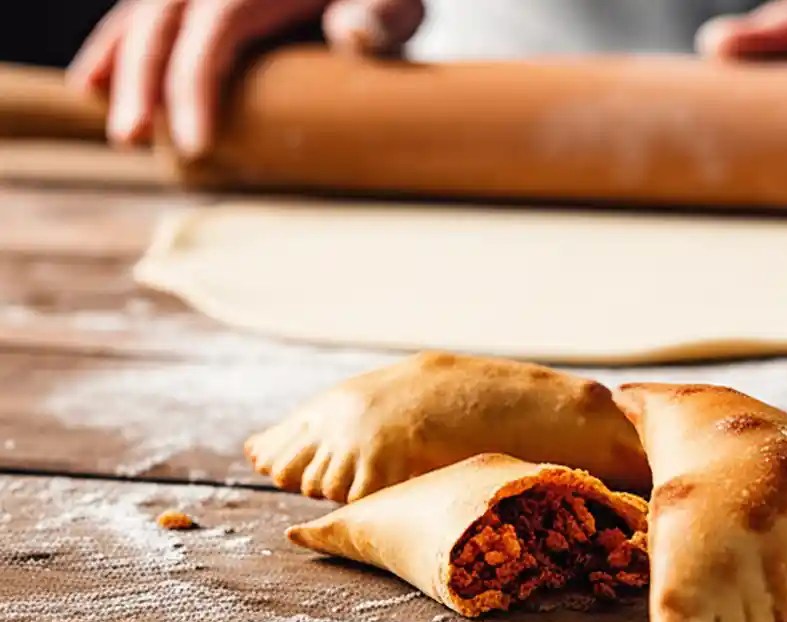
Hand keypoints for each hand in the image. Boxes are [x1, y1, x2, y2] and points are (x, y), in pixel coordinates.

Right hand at [68, 0, 424, 156]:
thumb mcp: (395, 0)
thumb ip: (380, 16)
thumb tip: (353, 36)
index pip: (215, 28)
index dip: (196, 85)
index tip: (198, 144)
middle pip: (162, 22)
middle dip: (142, 83)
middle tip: (132, 142)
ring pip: (142, 16)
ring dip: (120, 69)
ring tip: (119, 129)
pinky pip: (145, 12)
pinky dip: (118, 45)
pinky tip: (94, 84)